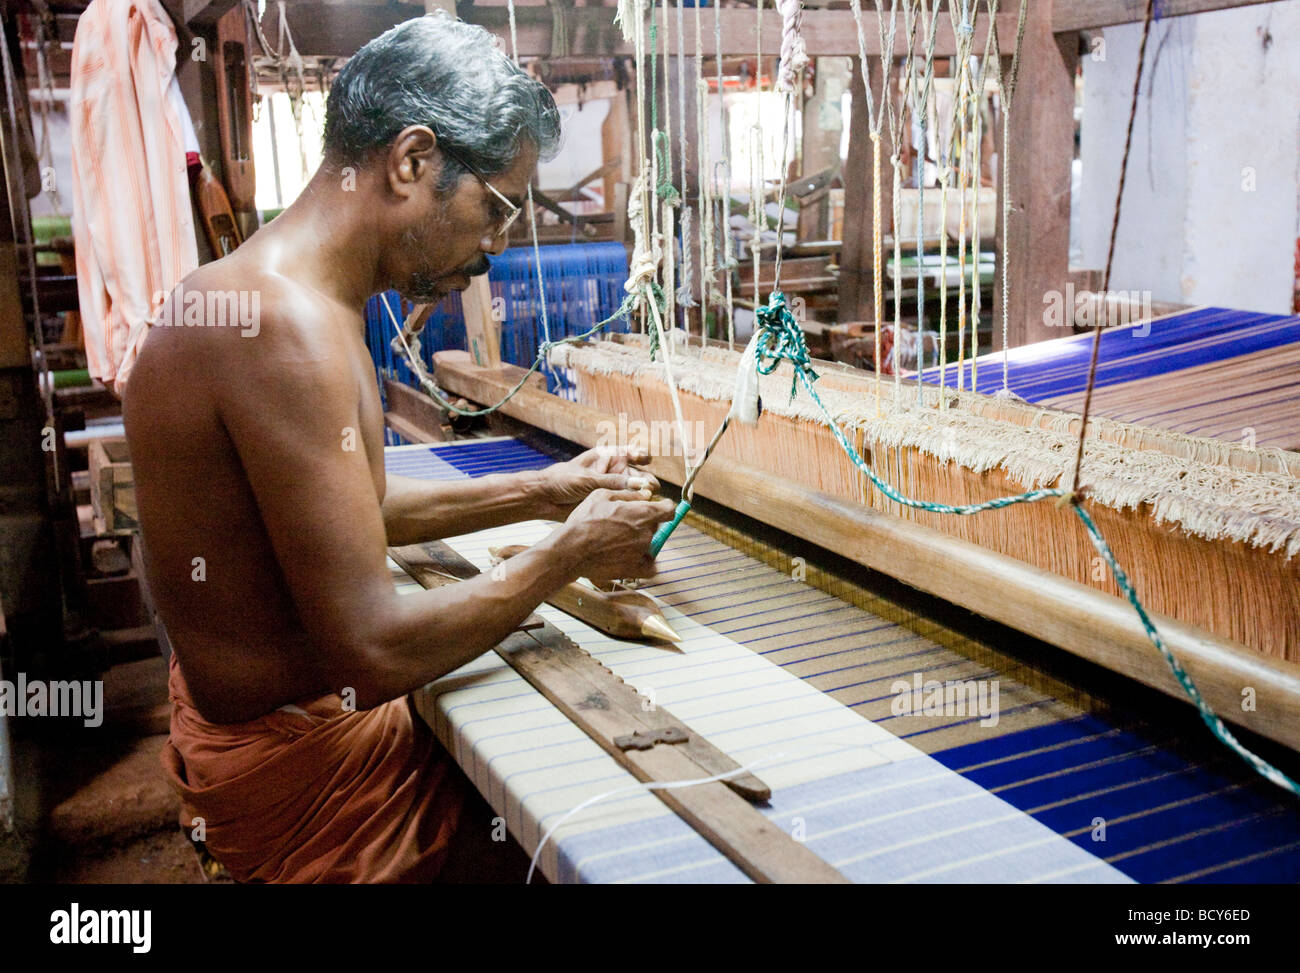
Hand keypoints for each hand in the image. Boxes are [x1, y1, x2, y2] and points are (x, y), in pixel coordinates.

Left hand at [532, 445, 660, 521]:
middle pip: (640, 475)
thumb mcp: (587, 479)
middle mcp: (614, 471)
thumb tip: (639, 484)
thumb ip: (612, 482)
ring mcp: (614, 488)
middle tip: (649, 488)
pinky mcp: (611, 503)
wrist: (545, 498)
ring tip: (646, 500)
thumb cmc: (562, 480)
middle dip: (647, 481)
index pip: (631, 452)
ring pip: (637, 491)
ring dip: (644, 495)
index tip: (644, 459)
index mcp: (608, 456)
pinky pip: (628, 505)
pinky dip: (635, 507)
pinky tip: (640, 511)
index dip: (641, 455)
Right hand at [550, 488, 674, 583]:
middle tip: (622, 524)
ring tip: (616, 541)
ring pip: (648, 544)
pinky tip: (629, 557)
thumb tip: (645, 494)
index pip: (669, 509)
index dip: (664, 508)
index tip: (657, 509)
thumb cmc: (584, 520)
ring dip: (638, 542)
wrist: (571, 550)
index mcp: (641, 513)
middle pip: (656, 526)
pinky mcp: (635, 569)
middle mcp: (646, 533)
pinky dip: (643, 562)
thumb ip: (628, 494)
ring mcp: (641, 553)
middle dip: (644, 523)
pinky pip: (649, 566)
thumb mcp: (602, 496)